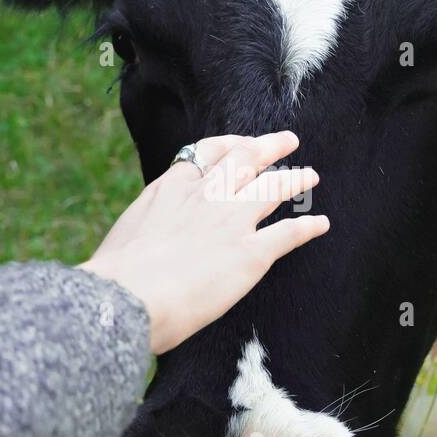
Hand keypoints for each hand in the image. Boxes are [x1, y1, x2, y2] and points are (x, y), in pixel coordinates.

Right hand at [80, 131, 327, 354]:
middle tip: (288, 140)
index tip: (243, 142)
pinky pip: (288, 233)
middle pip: (246, 160)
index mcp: (171, 189)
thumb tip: (144, 243)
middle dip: (269, 147)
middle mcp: (205, 197)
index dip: (230, 144)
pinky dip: (308, 227)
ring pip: (272, 189)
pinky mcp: (250, 254)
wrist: (126, 296)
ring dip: (295, 180)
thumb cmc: (114, 277)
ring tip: (311, 175)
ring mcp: (230, 222)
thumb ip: (147, 229)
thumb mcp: (126, 235)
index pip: (206, 153)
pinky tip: (321, 224)